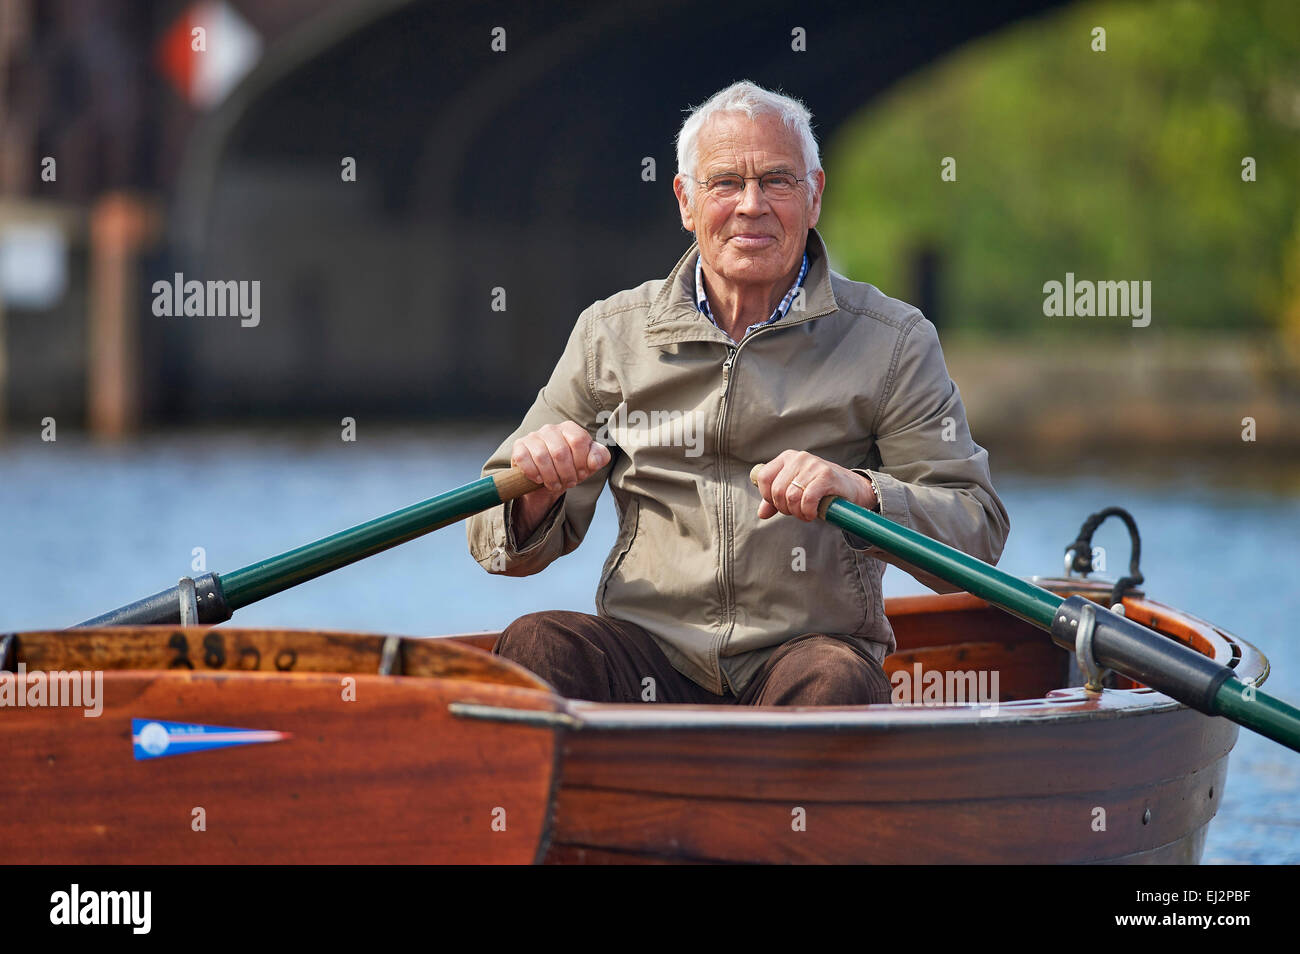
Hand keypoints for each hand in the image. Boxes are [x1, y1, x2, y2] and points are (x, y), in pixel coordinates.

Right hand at [510, 421, 610, 536]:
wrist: (547, 480)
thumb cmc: (570, 468)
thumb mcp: (590, 464)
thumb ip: (600, 457)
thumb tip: (594, 460)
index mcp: (570, 428)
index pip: (579, 440)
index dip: (582, 461)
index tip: (582, 473)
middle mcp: (550, 429)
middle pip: (560, 452)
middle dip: (567, 473)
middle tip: (569, 482)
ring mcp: (533, 436)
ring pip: (542, 457)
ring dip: (551, 477)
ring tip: (556, 484)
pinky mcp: (519, 446)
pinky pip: (524, 459)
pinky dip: (533, 473)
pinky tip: (539, 479)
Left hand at [753, 450, 876, 521]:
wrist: (853, 489)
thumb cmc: (821, 490)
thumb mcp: (795, 491)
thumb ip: (775, 500)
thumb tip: (761, 513)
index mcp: (787, 458)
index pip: (763, 478)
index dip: (768, 497)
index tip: (781, 505)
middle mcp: (799, 458)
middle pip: (777, 491)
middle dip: (785, 508)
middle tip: (797, 512)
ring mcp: (813, 465)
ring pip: (791, 497)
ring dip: (798, 512)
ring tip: (806, 513)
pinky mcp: (826, 476)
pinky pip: (807, 499)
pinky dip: (808, 512)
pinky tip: (813, 513)